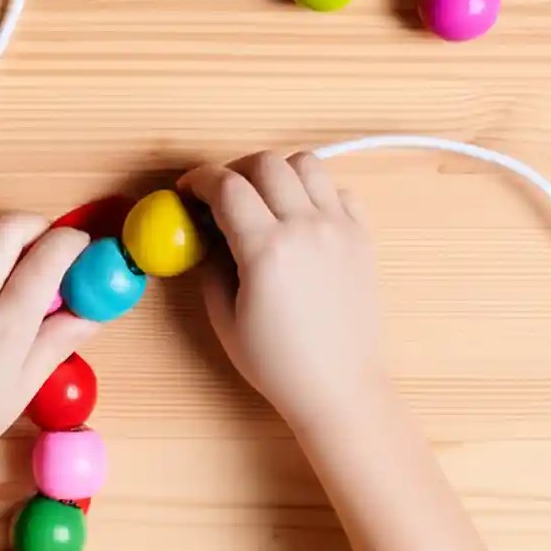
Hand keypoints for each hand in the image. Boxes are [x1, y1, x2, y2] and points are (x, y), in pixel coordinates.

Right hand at [180, 151, 382, 427]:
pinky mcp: (363, 238)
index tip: (187, 190)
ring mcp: (340, 229)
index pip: (226, 187)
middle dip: (234, 170)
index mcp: (267, 250)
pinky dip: (315, 192)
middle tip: (222, 194)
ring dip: (277, 172)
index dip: (198, 180)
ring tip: (263, 199)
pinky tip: (300, 218)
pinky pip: (339, 191)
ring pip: (306, 163)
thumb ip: (210, 266)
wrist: (340, 387)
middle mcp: (306, 228)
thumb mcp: (225, 319)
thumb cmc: (277, 364)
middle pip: (266, 163)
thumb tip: (204, 232)